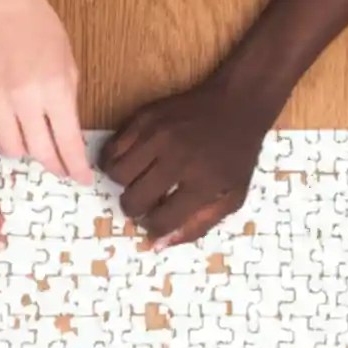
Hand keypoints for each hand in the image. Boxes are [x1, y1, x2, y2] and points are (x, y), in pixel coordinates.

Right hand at [0, 8, 90, 183]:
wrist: (8, 12)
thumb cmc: (45, 39)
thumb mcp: (70, 71)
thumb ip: (68, 109)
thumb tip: (67, 146)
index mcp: (55, 89)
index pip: (67, 142)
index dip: (76, 167)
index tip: (82, 179)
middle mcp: (24, 97)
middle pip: (39, 151)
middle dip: (53, 164)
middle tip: (58, 165)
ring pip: (10, 147)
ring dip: (23, 147)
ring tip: (28, 134)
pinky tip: (2, 125)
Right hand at [99, 78, 277, 250]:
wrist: (237, 102)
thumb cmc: (236, 155)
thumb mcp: (231, 196)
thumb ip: (198, 225)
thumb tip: (157, 245)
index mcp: (202, 183)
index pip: (160, 220)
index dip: (153, 228)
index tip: (156, 221)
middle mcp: (178, 159)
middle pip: (133, 201)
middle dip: (135, 209)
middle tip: (146, 201)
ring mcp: (158, 135)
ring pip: (115, 175)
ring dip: (124, 184)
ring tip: (138, 180)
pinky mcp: (144, 118)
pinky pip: (110, 149)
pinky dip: (113, 161)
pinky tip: (128, 162)